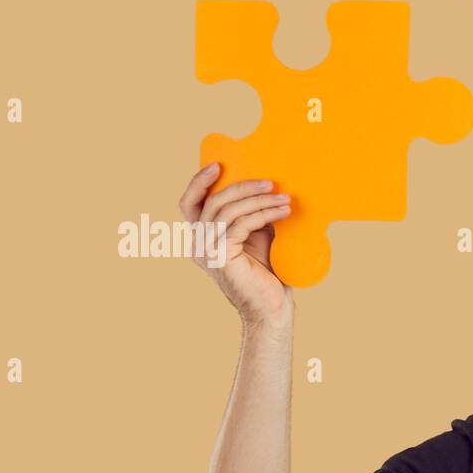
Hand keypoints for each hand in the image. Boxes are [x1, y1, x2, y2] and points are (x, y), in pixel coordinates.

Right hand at [178, 163, 294, 326]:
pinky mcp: (221, 257)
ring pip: (226, 211)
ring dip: (258, 200)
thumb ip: (250, 214)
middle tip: (269, 182)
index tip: (218, 165)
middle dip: (241, 187)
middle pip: (212, 202)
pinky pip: (240, 225)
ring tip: (284, 197)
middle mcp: (198, 244)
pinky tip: (282, 212)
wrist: (272, 308)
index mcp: (201, 238)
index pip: (189, 203)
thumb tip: (265, 185)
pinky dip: (262, 214)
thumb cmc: (267, 274)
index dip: (199, 182)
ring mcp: (207, 251)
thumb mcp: (256, 236)